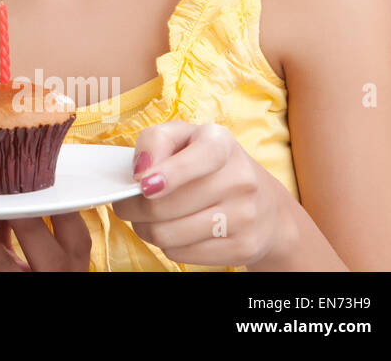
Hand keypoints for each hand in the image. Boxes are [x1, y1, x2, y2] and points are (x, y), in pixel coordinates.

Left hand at [111, 121, 295, 266]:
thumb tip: (140, 172)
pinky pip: (181, 254)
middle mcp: (240, 179)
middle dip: (133, 207)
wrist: (264, 204)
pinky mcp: (243, 248)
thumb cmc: (207, 165)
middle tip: (126, 204)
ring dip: (145, 229)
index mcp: (221, 143)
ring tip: (147, 219)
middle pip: (165, 205)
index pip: (198, 157)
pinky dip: (167, 246)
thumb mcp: (183, 137)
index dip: (168, 174)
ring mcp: (245, 216)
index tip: (142, 185)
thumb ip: (156, 141)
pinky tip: (173, 232)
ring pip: (168, 234)